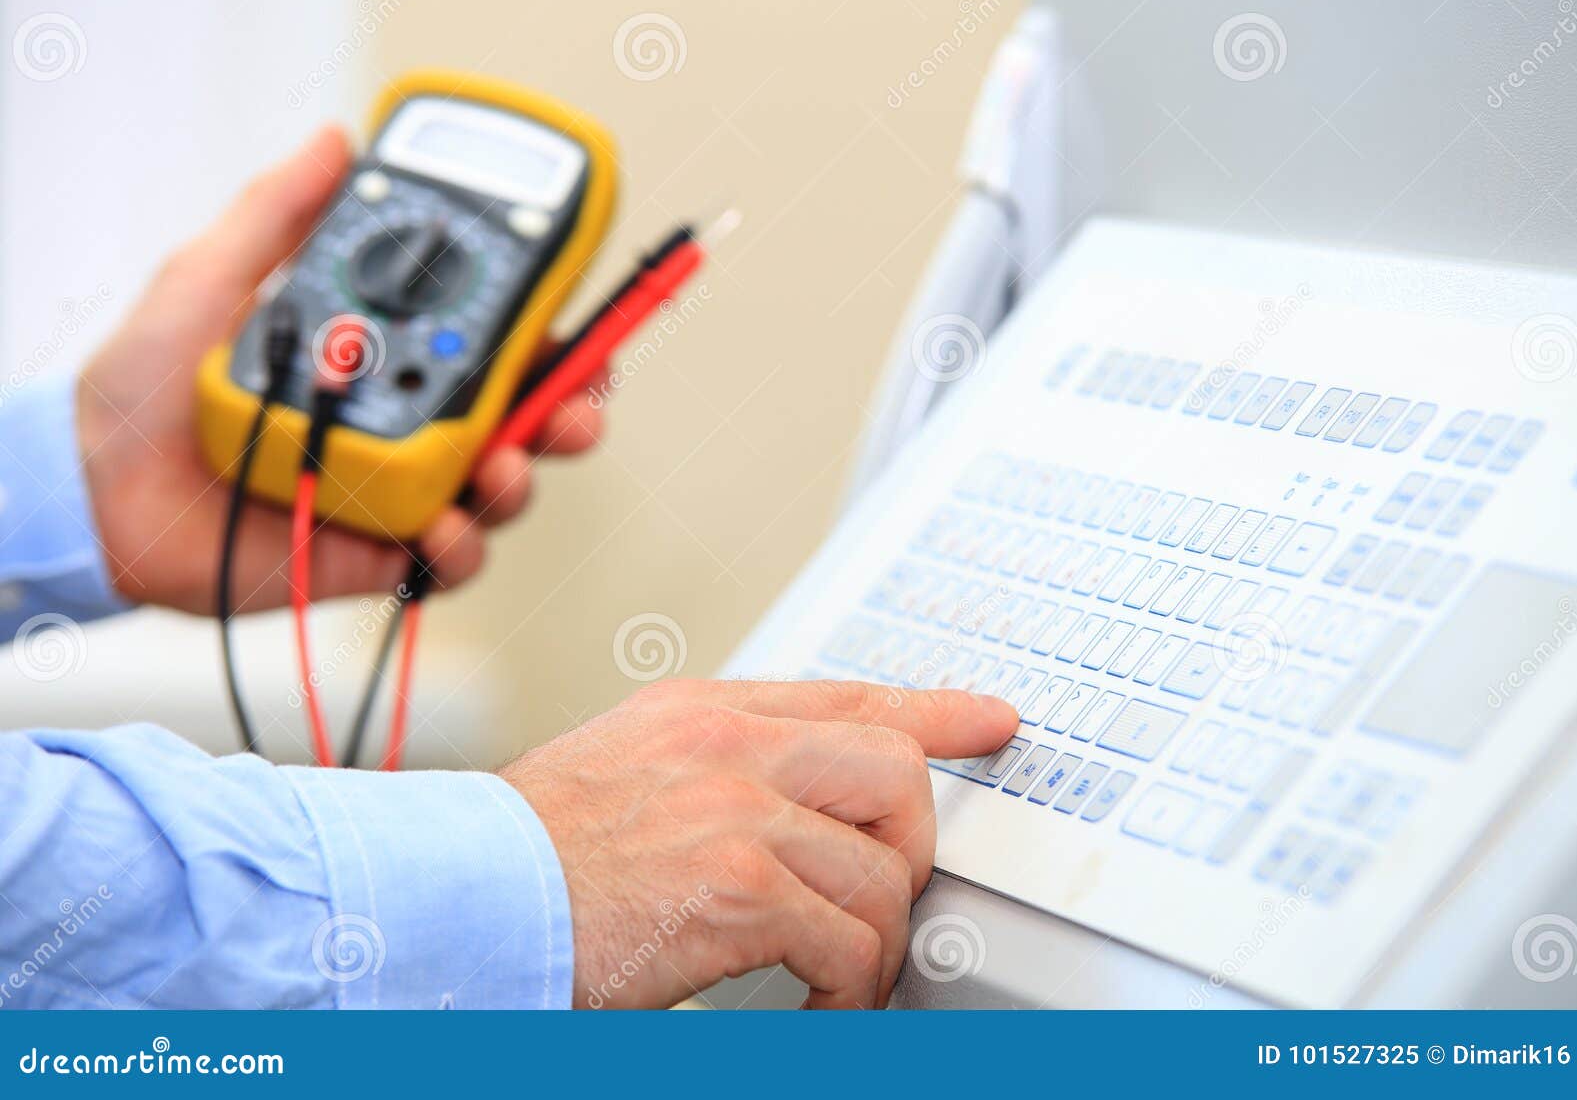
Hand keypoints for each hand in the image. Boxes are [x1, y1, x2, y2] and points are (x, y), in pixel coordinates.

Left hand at [76, 126, 604, 613]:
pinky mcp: (376, 551)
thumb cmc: (148, 384)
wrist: (94, 486)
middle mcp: (407, 419)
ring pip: (500, 487)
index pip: (492, 341)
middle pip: (521, 417)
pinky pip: (446, 558)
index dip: (548, 335)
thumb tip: (333, 143)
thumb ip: (278, 213)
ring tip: (502, 469)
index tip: (577, 324)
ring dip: (522, 478)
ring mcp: (398, 487)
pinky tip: (445, 527)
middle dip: (569, 409)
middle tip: (577, 405)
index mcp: (386, 352)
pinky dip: (462, 546)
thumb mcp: (210, 277)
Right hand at [497, 678, 1017, 1008]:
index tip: (991, 721)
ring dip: (875, 941)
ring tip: (838, 975)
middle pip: (895, 770)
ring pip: (881, 872)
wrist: (464, 893)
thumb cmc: (533, 847)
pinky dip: (845, 987)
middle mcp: (731, 743)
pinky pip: (847, 942)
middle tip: (887, 898)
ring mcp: (737, 808)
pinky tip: (812, 1002)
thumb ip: (715, 765)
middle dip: (913, 845)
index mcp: (707, 711)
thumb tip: (796, 804)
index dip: (936, 710)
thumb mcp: (631, 764)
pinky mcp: (736, 885)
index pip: (851, 694)